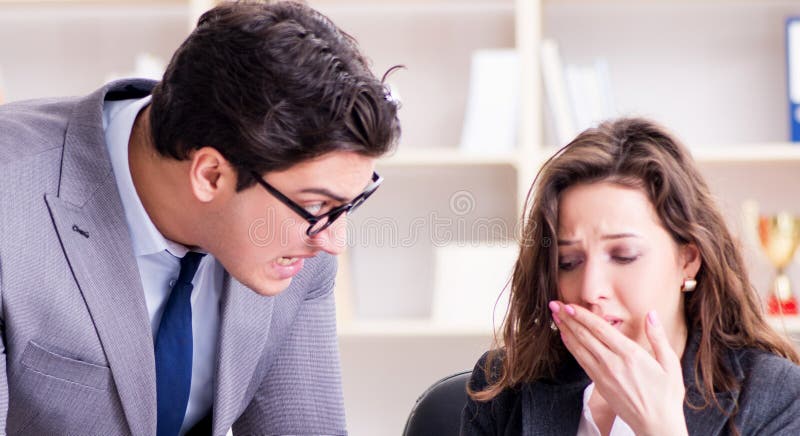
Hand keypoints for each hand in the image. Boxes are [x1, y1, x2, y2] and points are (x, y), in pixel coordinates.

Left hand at [549, 301, 687, 435]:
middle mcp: (613, 363)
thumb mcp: (670, 364)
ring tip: (555, 317)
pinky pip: (581, 361)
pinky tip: (565, 338)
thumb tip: (652, 314)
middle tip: (554, 305)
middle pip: (584, 335)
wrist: (656, 425)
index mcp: (630, 354)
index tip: (569, 305)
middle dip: (567, 319)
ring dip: (565, 330)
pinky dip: (571, 347)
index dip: (582, 316)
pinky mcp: (599, 384)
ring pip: (579, 347)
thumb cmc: (666, 395)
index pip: (600, 329)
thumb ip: (658, 337)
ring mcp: (603, 374)